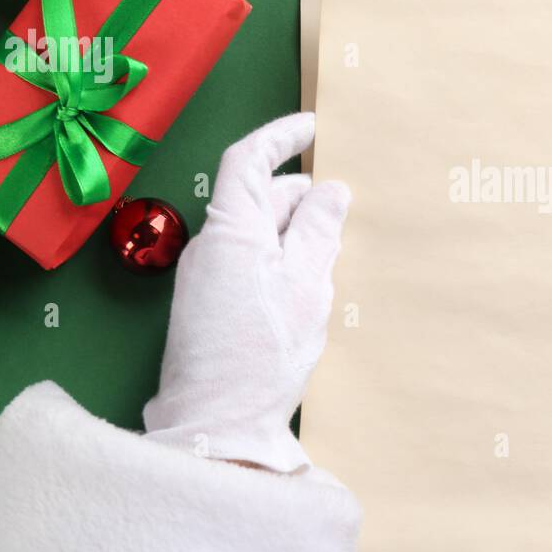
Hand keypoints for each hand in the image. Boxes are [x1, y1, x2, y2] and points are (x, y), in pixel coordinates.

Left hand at [142, 113, 349, 472]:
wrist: (215, 426)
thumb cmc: (260, 356)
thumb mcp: (307, 285)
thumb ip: (319, 231)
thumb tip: (329, 190)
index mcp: (232, 230)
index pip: (249, 160)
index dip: (280, 136)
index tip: (312, 126)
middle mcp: (212, 247)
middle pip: (257, 198)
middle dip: (300, 193)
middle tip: (344, 202)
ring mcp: (207, 279)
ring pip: (258, 234)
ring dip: (295, 232)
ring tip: (335, 250)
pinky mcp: (211, 308)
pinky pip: (251, 264)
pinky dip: (283, 261)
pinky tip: (310, 286)